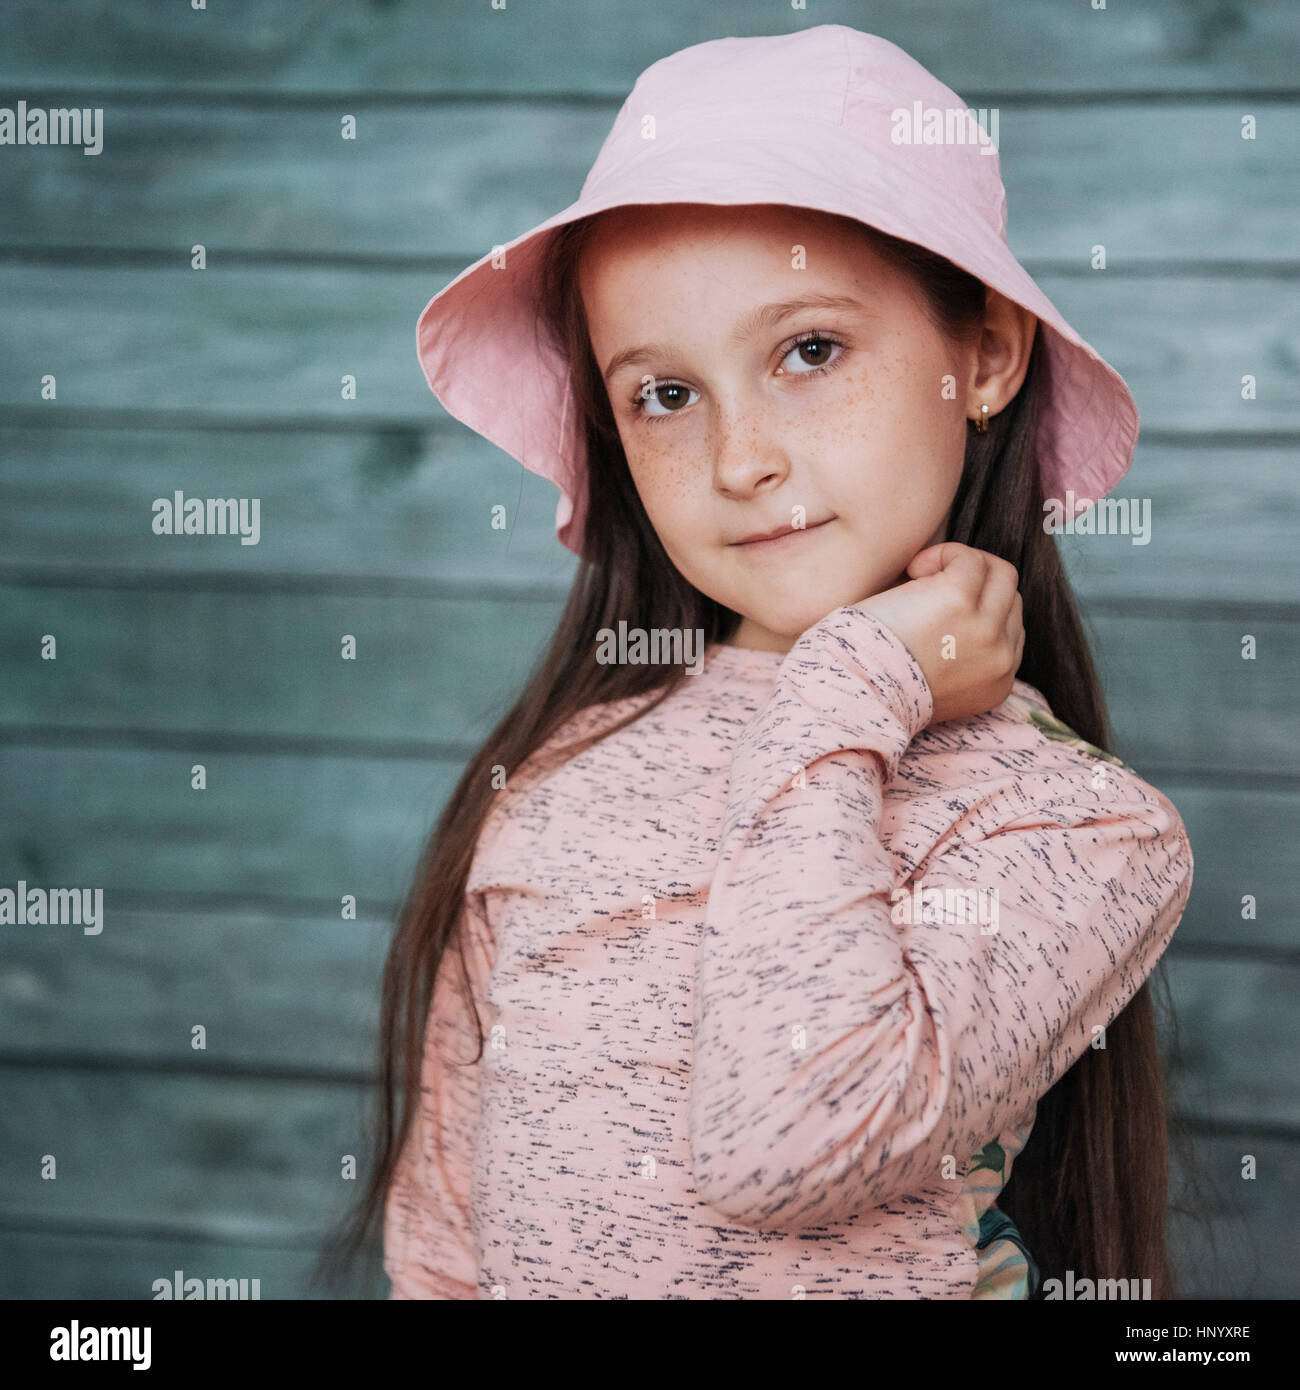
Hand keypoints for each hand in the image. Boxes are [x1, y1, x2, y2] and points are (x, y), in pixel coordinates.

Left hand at [854, 543, 1023, 724]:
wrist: (856, 691)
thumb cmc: (880, 682)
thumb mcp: (938, 684)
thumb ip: (962, 658)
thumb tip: (961, 615)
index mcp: (996, 684)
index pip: (1010, 632)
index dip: (980, 609)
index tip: (944, 607)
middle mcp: (999, 659)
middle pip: (1010, 599)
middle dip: (976, 584)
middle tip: (930, 587)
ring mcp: (984, 628)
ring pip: (1000, 574)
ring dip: (963, 565)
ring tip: (922, 575)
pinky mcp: (959, 599)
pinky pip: (969, 559)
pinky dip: (943, 554)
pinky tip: (913, 567)